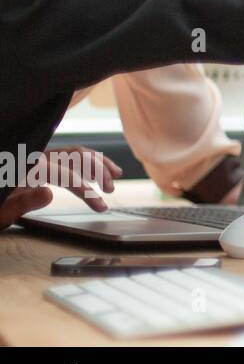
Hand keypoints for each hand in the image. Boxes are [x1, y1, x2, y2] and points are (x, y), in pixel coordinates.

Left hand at [0, 146, 122, 228]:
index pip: (65, 174)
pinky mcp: (41, 161)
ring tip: (114, 177)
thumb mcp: (3, 210)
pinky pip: (69, 156)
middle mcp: (37, 157)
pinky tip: (95, 172)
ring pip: (75, 152)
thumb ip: (24, 201)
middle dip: (98, 170)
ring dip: (97, 163)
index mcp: (28, 168)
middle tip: (111, 189)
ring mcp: (39, 157)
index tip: (101, 205)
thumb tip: (49, 193)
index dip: (86, 189)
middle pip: (76, 155)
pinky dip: (86, 161)